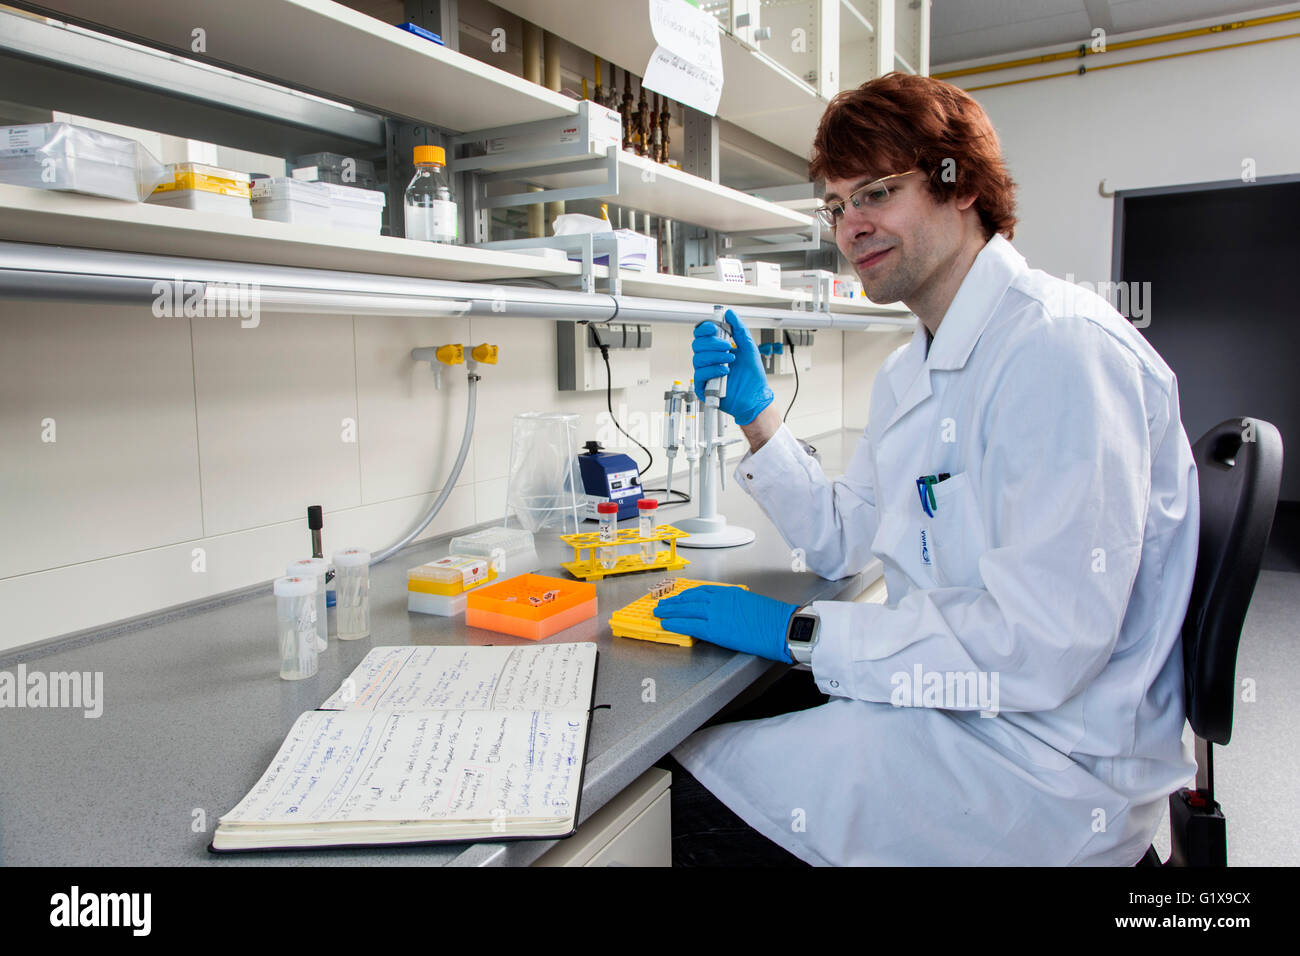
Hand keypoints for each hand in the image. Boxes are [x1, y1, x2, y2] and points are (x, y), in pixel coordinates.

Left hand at [654, 585, 797, 661]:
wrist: (780, 627)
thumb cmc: (772, 619)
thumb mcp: (751, 604)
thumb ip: (734, 606)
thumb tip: (726, 613)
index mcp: (729, 592)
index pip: (701, 591)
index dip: (687, 595)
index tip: (679, 597)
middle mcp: (719, 599)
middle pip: (690, 599)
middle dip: (674, 602)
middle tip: (662, 604)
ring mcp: (716, 613)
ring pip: (685, 610)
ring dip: (670, 612)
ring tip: (659, 613)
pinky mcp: (715, 629)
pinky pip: (689, 625)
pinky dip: (675, 624)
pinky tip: (666, 624)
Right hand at [692, 309, 773, 425]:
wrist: (755, 397)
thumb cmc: (752, 376)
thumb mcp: (748, 347)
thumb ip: (739, 329)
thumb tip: (730, 314)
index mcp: (717, 349)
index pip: (702, 334)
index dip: (705, 328)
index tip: (714, 327)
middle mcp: (709, 360)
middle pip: (697, 344)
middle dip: (713, 343)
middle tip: (728, 347)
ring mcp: (706, 373)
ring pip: (698, 358)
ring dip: (716, 357)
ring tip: (731, 360)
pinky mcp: (704, 387)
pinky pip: (700, 374)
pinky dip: (713, 370)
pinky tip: (725, 371)